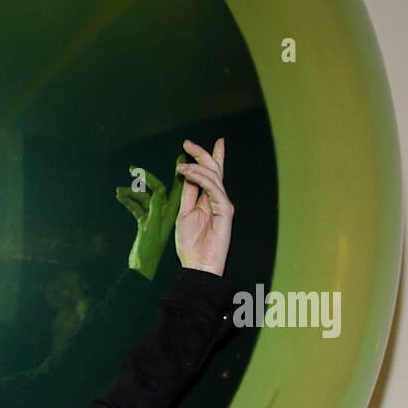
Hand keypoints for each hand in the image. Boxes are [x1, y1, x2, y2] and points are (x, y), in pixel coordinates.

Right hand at [115, 160, 183, 279]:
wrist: (143, 273)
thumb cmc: (150, 255)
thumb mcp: (153, 230)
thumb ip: (156, 209)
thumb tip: (158, 191)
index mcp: (172, 212)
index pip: (174, 186)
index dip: (177, 171)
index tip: (178, 155)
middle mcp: (164, 213)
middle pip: (158, 189)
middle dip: (147, 179)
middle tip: (134, 168)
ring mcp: (154, 219)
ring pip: (145, 199)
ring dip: (132, 192)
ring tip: (119, 188)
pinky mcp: (145, 226)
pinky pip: (138, 209)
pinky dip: (129, 202)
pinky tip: (119, 197)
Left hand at [174, 137, 233, 276]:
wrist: (197, 265)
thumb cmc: (191, 244)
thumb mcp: (184, 214)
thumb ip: (188, 195)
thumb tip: (187, 174)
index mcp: (207, 200)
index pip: (207, 174)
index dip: (203, 157)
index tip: (190, 144)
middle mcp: (217, 199)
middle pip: (213, 170)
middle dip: (202, 154)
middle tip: (187, 143)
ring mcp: (223, 204)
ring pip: (213, 177)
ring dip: (196, 168)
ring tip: (181, 165)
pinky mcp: (225, 211)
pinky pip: (215, 190)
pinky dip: (202, 180)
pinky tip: (189, 174)